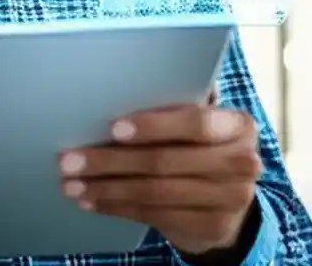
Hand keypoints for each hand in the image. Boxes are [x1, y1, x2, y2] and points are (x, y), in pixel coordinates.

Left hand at [57, 104, 261, 255]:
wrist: (230, 203)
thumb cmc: (201, 148)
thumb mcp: (197, 124)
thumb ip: (174, 106)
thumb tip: (118, 85)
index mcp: (238, 125)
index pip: (195, 123)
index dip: (153, 125)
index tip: (113, 128)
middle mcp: (243, 162)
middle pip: (165, 161)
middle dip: (111, 160)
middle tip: (69, 160)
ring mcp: (232, 198)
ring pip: (154, 192)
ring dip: (106, 188)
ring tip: (72, 184)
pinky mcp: (213, 226)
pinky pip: (155, 215)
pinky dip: (118, 207)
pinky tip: (92, 201)